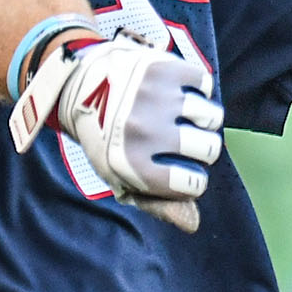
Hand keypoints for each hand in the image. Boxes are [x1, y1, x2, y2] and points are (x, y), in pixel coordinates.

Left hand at [18, 31, 224, 230]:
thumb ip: (156, 205)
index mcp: (130, 165)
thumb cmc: (104, 137)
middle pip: (210, 150)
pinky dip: (197, 89)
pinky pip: (206, 85)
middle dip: (201, 148)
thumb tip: (193, 224)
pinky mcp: (162, 67)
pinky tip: (176, 92)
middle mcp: (143, 132)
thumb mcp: (120, 177)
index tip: (176, 168)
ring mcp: (154, 97)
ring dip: (203, 119)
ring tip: (181, 115)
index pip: (194, 184)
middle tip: (179, 138)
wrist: (79, 85)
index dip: (189, 177)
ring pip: (213, 118)